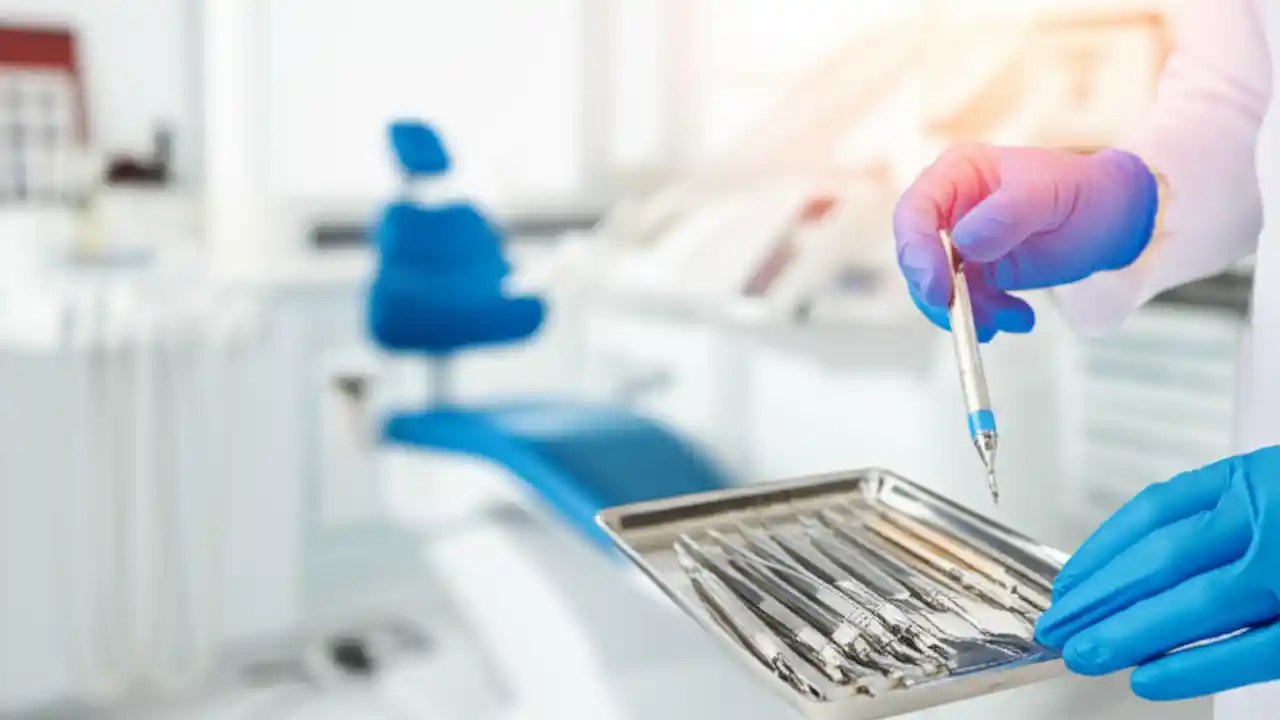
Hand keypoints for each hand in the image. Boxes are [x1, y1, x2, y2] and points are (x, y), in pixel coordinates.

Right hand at [894, 144, 1158, 340]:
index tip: (938, 288)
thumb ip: (1008, 214)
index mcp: (957, 173)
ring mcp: (960, 244)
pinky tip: (1020, 318)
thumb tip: (965, 244)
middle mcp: (950, 208)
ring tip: (1012, 318)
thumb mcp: (1050, 194)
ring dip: (968, 311)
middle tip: (965, 318)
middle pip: (917, 255)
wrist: (1111, 217)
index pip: (914, 212)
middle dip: (936, 292)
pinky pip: (965, 303)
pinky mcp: (976, 273)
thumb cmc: (1082, 189)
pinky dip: (989, 318)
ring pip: (937, 287)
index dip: (916, 251)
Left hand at [1035, 447, 1279, 700]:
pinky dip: (1195, 666)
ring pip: (1194, 603)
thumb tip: (1139, 569)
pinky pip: (1251, 649)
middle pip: (1160, 560)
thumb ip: (1221, 519)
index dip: (1100, 551)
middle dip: (1098, 598)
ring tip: (1083, 654)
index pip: (1154, 513)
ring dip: (1127, 632)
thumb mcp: (1274, 488)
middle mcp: (1265, 518)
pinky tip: (1147, 678)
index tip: (1066, 585)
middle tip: (1056, 628)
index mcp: (1250, 480)